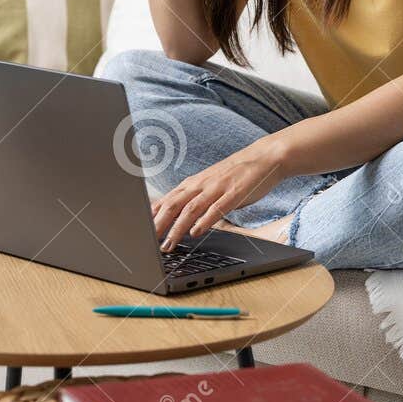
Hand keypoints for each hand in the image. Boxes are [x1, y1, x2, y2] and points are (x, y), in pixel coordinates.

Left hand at [152, 137, 290, 251]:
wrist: (263, 157)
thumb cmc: (234, 175)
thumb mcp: (208, 185)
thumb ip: (192, 200)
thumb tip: (171, 217)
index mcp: (193, 184)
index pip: (166, 201)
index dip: (151, 217)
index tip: (139, 232)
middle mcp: (201, 185)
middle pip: (173, 205)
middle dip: (158, 225)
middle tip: (148, 242)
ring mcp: (217, 189)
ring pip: (191, 209)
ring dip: (177, 228)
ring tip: (168, 243)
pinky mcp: (234, 194)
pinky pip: (217, 208)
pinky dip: (205, 221)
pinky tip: (196, 233)